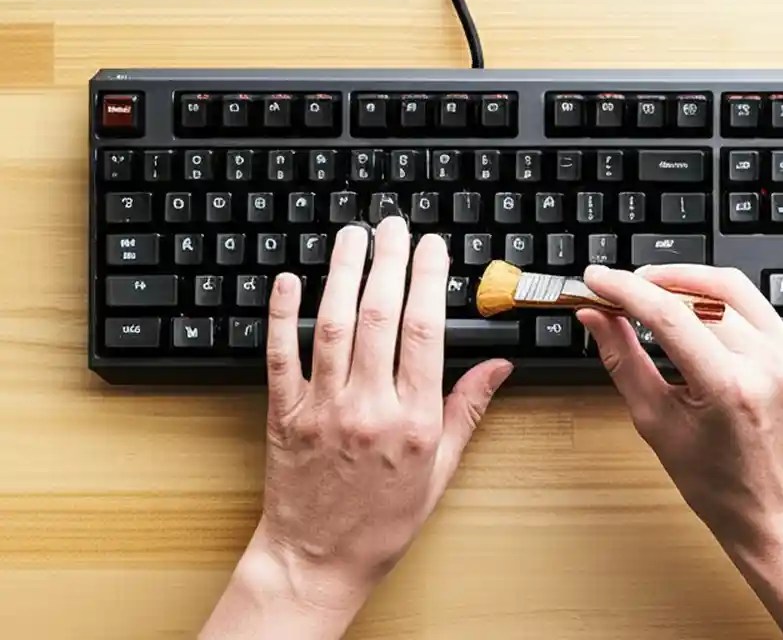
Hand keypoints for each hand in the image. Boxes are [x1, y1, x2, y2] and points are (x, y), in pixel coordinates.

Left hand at [201, 218, 512, 638]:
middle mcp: (369, 408)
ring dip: (342, 273)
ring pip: (333, 326)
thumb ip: (467, 409)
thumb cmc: (383, 520)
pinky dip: (282, 315)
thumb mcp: (441, 469)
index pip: (424, 332)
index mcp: (415, 421)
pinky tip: (289, 280)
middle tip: (393, 225)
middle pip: (380, 316)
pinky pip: (280, 355)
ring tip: (352, 236)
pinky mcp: (284, 415)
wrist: (319, 560)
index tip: (432, 248)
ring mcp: (323, 409)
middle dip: (389, 261)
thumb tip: (499, 366)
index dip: (428, 280)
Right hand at [579, 264, 782, 639]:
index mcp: (729, 387)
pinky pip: (754, 307)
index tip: (597, 279)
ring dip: (685, 285)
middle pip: (700, 295)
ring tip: (650, 295)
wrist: (775, 512)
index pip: (669, 315)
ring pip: (729, 291)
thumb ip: (624, 361)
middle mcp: (768, 363)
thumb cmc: (716, 483)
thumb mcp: (656, 423)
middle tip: (617, 291)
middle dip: (652, 284)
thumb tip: (596, 318)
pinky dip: (718, 302)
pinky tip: (693, 312)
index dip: (626, 289)